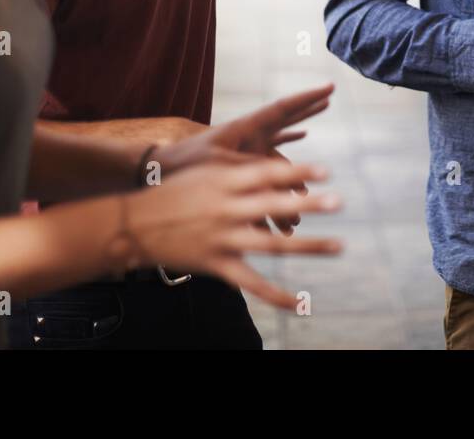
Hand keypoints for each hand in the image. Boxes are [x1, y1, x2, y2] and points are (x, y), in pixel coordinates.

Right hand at [127, 157, 341, 310]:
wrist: (135, 225)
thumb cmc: (177, 192)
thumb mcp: (207, 172)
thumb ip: (242, 170)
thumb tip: (281, 169)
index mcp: (225, 182)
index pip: (268, 173)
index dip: (298, 171)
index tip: (328, 170)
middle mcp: (226, 209)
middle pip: (273, 206)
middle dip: (307, 204)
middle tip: (339, 201)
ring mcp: (223, 239)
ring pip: (272, 244)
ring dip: (307, 245)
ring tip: (339, 245)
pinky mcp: (217, 265)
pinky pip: (253, 284)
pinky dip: (278, 295)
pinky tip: (303, 303)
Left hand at [158, 84, 333, 234]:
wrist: (162, 170)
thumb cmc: (188, 166)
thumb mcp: (222, 168)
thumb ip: (252, 173)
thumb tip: (283, 182)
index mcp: (246, 127)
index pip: (283, 109)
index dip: (308, 98)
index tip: (329, 88)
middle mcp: (249, 131)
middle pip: (286, 114)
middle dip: (308, 103)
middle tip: (329, 92)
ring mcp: (246, 142)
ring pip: (282, 129)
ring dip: (303, 119)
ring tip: (322, 106)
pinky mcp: (241, 155)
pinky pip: (274, 145)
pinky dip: (290, 139)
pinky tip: (300, 135)